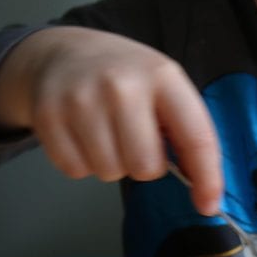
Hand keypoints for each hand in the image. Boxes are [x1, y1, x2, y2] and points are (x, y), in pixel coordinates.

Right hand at [0, 27, 221, 213]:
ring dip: (112, 163)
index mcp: (162, 76)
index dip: (207, 178)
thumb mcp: (163, 85)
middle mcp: (122, 86)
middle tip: (135, 139)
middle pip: (145, 168)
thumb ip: (185, 128)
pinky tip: (82, 134)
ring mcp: (81, 100)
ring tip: (106, 132)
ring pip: (110, 173)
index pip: (196, 137)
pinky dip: (82, 162)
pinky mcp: (48, 117)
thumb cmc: (123, 75)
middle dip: (145, 165)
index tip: (208, 205)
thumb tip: (203, 187)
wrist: (62, 52)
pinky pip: (76, 171)